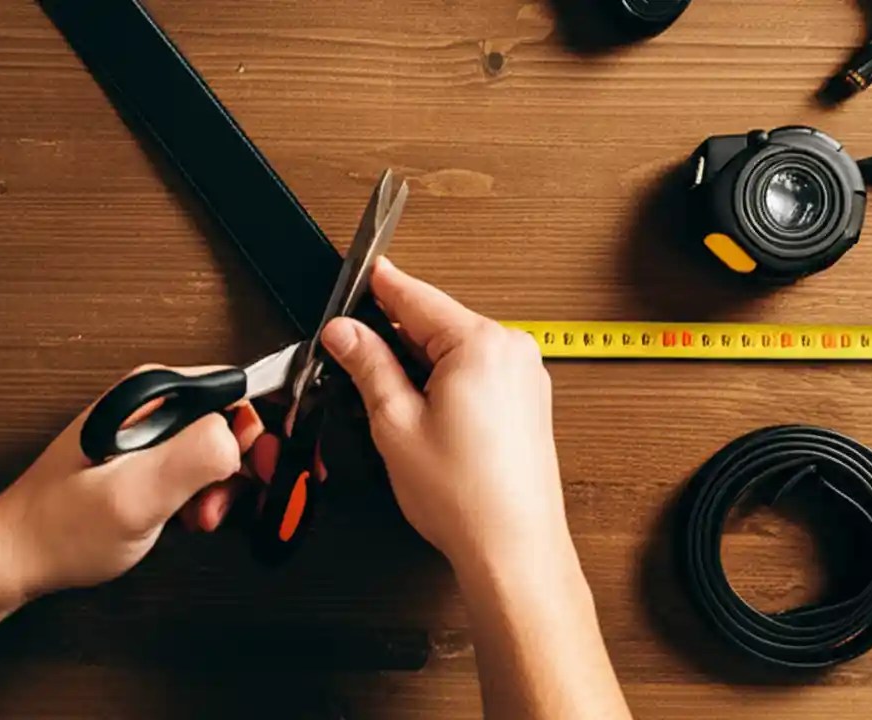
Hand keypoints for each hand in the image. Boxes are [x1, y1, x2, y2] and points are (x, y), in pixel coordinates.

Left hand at [0, 368, 264, 596]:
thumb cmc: (63, 529)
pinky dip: (198, 496)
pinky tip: (181, 518)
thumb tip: (237, 434)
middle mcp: (147, 403)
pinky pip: (191, 466)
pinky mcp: (140, 456)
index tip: (254, 471)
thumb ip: (192, 458)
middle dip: (235, 467)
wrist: (20, 556)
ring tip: (195, 517)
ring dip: (217, 488)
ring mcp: (143, 430)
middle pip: (227, 420)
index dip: (252, 434)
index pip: (232, 390)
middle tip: (218, 504)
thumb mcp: (136, 496)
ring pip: (213, 448)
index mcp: (147, 395)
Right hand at [320, 258, 571, 574]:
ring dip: (418, 364)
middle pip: (436, 323)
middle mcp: (511, 351)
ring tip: (388, 402)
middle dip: (393, 337)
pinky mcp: (526, 401)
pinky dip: (444, 382)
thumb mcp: (394, 421)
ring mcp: (524, 376)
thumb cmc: (466, 497)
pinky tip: (421, 413)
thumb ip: (367, 366)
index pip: (417, 297)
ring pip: (454, 350)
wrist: (512, 548)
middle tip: (351, 355)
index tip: (358, 277)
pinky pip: (475, 372)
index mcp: (481, 344)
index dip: (379, 288)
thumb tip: (345, 333)